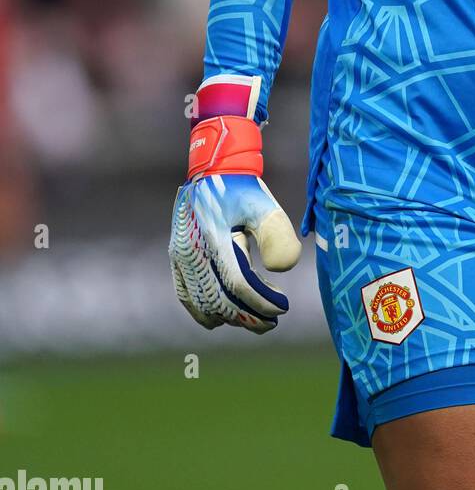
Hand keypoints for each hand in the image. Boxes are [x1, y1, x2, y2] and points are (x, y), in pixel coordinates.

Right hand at [169, 115, 301, 333]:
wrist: (213, 169)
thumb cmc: (242, 189)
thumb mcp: (264, 205)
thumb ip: (276, 233)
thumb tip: (282, 269)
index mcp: (213, 237)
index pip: (238, 284)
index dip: (261, 302)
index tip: (283, 307)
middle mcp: (191, 250)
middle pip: (219, 299)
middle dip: (249, 316)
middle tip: (273, 320)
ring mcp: (179, 256)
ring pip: (201, 303)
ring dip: (228, 317)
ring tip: (255, 320)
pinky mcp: (176, 258)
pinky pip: (186, 295)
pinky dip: (203, 312)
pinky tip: (223, 318)